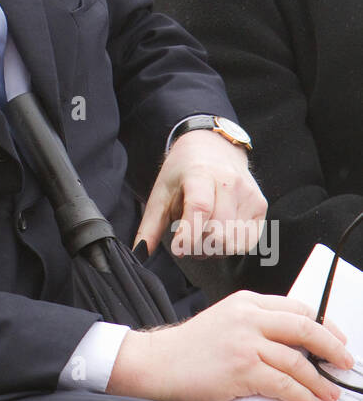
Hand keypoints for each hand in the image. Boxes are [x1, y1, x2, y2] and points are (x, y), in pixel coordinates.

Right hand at [106, 290, 353, 400]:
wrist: (154, 365)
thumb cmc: (187, 351)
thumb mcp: (224, 324)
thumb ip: (255, 327)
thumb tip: (295, 349)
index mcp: (245, 301)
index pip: (297, 308)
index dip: (324, 326)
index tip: (337, 341)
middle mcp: (247, 316)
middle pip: (304, 327)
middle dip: (332, 347)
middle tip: (345, 363)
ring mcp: (244, 342)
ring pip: (297, 359)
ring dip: (320, 380)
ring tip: (331, 394)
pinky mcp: (240, 369)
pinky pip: (283, 383)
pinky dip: (302, 395)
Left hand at [134, 129, 266, 257]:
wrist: (213, 147)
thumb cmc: (183, 171)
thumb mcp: (161, 193)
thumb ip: (150, 225)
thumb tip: (140, 253)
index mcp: (201, 174)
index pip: (200, 208)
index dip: (189, 234)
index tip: (178, 248)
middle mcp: (229, 182)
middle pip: (218, 232)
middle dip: (199, 247)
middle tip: (187, 242)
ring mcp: (248, 193)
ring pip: (233, 241)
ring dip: (215, 250)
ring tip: (203, 236)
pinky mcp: (260, 204)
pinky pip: (247, 241)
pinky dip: (231, 246)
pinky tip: (219, 234)